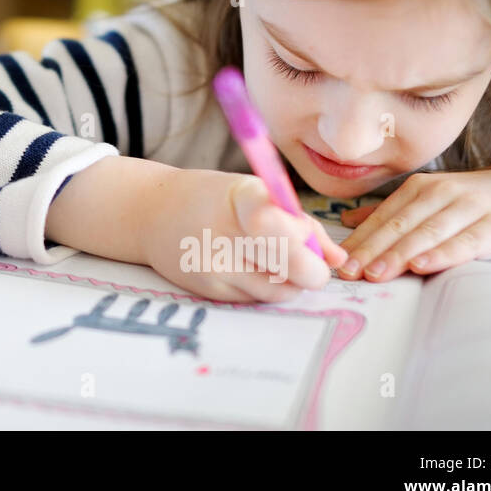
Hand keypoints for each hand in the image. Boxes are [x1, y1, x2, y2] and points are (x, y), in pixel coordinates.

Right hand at [142, 167, 347, 302]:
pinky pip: (258, 298)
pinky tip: (247, 266)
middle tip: (310, 263)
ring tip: (272, 259)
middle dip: (312, 270)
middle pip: (293, 267)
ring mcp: (216, 265)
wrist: (151, 213)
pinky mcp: (210, 289)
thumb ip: (300, 222)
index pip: (273, 221)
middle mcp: (226, 233)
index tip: (307, 239)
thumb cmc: (213, 199)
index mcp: (241, 198)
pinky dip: (265, 286)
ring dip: (290, 280)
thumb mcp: (254, 193)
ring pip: (282, 289)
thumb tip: (339, 260)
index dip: (299, 235)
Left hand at [336, 165, 490, 281]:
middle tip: (347, 272)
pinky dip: (443, 253)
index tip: (336, 261)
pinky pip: (466, 241)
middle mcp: (440, 193)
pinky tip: (423, 265)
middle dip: (371, 250)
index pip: (382, 218)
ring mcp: (469, 207)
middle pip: (399, 226)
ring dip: (399, 254)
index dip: (359, 240)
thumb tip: (347, 221)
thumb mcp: (432, 198)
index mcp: (420, 188)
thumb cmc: (477, 201)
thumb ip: (392, 212)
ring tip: (375, 273)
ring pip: (427, 233)